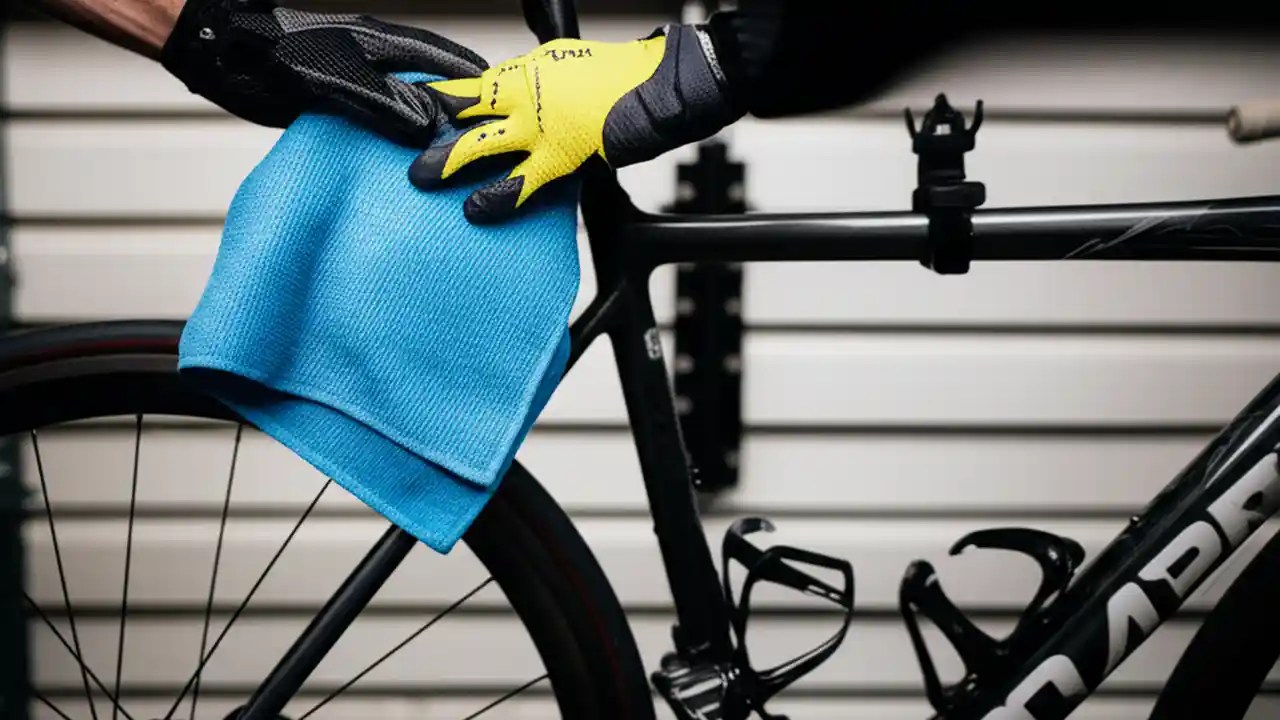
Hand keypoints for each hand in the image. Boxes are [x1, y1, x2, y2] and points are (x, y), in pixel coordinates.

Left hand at [160, 0, 486, 145]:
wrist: (228, 54)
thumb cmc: (279, 57)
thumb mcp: (341, 82)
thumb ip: (388, 105)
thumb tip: (433, 130)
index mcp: (386, 46)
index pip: (447, 61)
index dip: (477, 83)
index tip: (505, 103)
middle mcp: (378, 61)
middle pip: (433, 86)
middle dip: (459, 110)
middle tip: (486, 140)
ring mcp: (359, 80)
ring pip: (408, 107)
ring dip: (429, 131)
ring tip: (455, 159)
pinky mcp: (340, 101)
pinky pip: (381, 124)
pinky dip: (399, 142)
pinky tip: (408, 167)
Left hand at [408, 24, 742, 223]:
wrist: (650, 89)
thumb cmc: (609, 74)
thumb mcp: (556, 61)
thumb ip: (523, 79)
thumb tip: (498, 90)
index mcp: (521, 74)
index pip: (465, 87)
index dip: (433, 99)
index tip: (408, 108)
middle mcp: (523, 99)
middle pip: (462, 113)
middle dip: (429, 129)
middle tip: (402, 143)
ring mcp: (537, 130)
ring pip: (481, 145)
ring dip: (449, 163)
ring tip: (422, 178)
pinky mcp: (558, 158)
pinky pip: (521, 183)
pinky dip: (497, 198)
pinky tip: (475, 210)